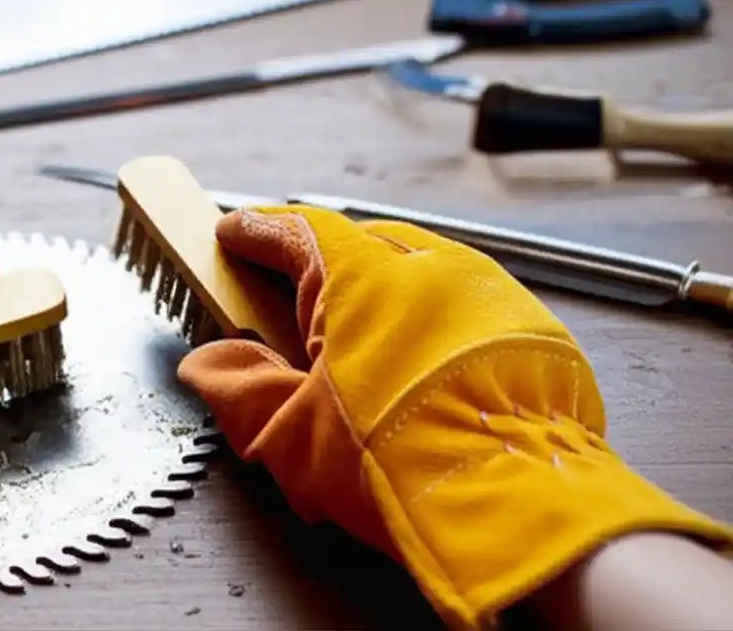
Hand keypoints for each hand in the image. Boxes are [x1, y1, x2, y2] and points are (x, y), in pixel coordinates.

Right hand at [178, 207, 730, 627]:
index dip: (256, 232)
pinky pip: (465, 303)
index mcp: (360, 275)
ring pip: (418, 269)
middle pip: (358, 244)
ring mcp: (486, 289)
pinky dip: (433, 320)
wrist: (514, 508)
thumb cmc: (395, 467)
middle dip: (322, 263)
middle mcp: (428, 264)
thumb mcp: (288, 435)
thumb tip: (209, 364)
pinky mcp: (530, 323)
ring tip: (359, 337)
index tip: (233, 234)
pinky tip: (421, 364)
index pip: (295, 229)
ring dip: (382, 291)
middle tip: (292, 298)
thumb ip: (236, 388)